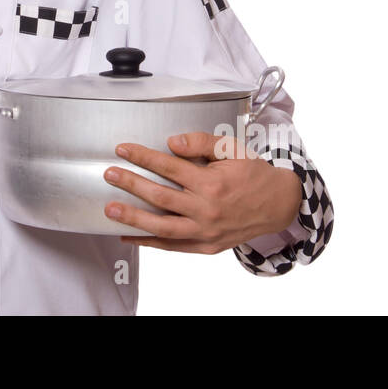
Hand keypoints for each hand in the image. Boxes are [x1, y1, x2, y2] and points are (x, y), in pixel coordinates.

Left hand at [103, 131, 301, 254]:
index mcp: (212, 182)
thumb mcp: (231, 149)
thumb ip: (200, 142)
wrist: (278, 204)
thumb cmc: (253, 174)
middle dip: (131, 184)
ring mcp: (206, 231)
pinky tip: (129, 235)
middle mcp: (207, 209)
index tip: (122, 149)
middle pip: (160, 197)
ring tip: (110, 209)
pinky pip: (172, 246)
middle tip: (109, 174)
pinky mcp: (206, 246)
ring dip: (133, 218)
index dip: (142, 157)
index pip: (168, 167)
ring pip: (162, 227)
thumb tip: (171, 142)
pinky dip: (149, 242)